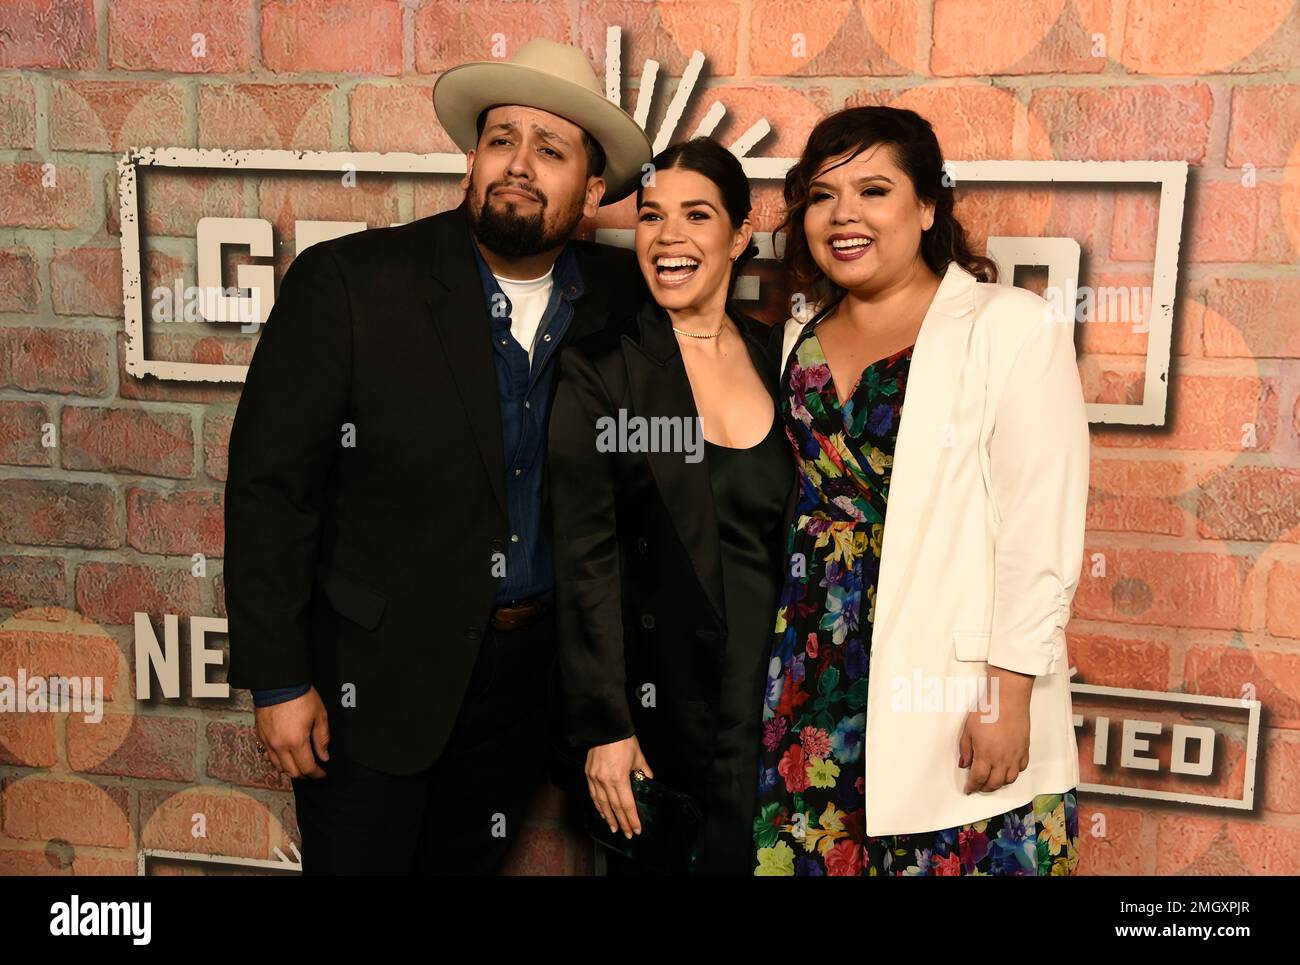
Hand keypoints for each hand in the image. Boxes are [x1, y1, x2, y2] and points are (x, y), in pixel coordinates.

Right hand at [255, 687, 329, 778]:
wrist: (278, 683)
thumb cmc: (300, 696)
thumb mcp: (320, 716)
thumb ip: (322, 739)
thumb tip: (324, 756)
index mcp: (296, 741)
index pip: (307, 768)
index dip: (317, 774)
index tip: (322, 773)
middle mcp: (280, 746)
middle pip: (292, 772)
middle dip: (305, 775)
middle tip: (313, 771)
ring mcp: (268, 742)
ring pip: (278, 766)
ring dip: (290, 769)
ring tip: (300, 765)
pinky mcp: (261, 737)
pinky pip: (269, 756)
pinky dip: (279, 761)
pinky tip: (287, 755)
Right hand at [586, 736, 652, 838]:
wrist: (605, 727)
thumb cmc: (623, 740)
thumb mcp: (639, 757)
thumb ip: (644, 772)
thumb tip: (647, 782)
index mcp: (619, 778)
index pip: (627, 805)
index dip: (632, 819)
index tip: (636, 829)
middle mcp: (605, 781)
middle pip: (615, 808)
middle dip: (622, 823)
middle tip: (627, 834)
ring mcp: (595, 778)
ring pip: (602, 804)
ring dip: (609, 818)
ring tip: (614, 828)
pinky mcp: (588, 774)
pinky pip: (593, 794)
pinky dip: (598, 805)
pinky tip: (602, 812)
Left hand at [958, 669, 1031, 793]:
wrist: (1008, 698)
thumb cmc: (986, 710)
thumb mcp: (968, 730)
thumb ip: (965, 749)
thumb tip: (964, 764)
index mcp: (985, 755)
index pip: (978, 778)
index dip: (972, 786)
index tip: (968, 789)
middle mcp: (1002, 759)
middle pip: (994, 783)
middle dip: (985, 787)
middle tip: (978, 786)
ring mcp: (1015, 755)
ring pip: (1009, 779)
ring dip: (1000, 782)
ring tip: (992, 779)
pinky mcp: (1025, 749)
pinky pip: (1021, 768)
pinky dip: (1014, 772)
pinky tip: (1007, 768)